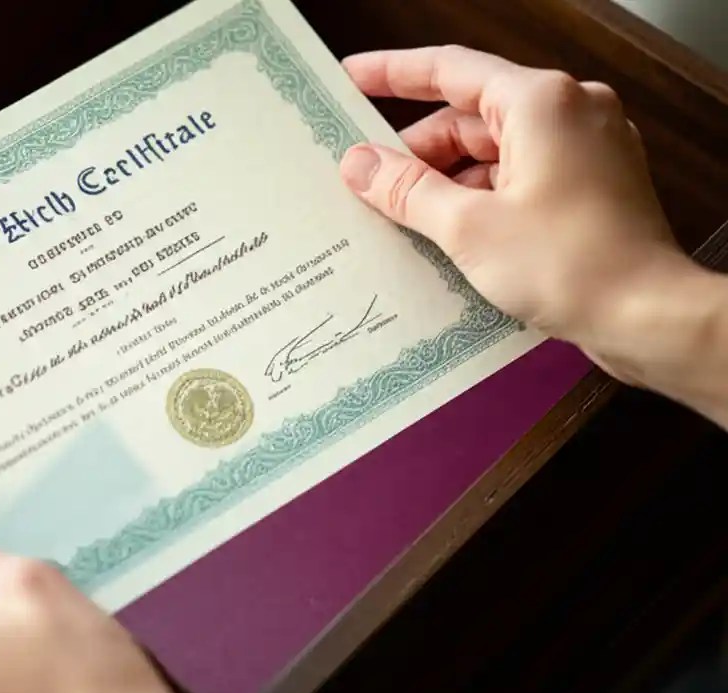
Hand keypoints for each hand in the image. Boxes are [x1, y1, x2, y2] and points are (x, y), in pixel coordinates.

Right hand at [337, 46, 727, 424]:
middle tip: (365, 181)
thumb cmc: (570, 265)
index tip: (350, 80)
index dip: (391, 74)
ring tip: (400, 218)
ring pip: (494, 150)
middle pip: (470, 116)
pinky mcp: (591, 185)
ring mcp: (586, 148)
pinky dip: (480, 197)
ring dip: (447, 181)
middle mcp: (570, 111)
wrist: (648, 317)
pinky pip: (520, 175)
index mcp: (540, 102)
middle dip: (416, 151)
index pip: (449, 70)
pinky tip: (446, 234)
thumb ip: (406, 189)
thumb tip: (359, 163)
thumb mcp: (467, 227)